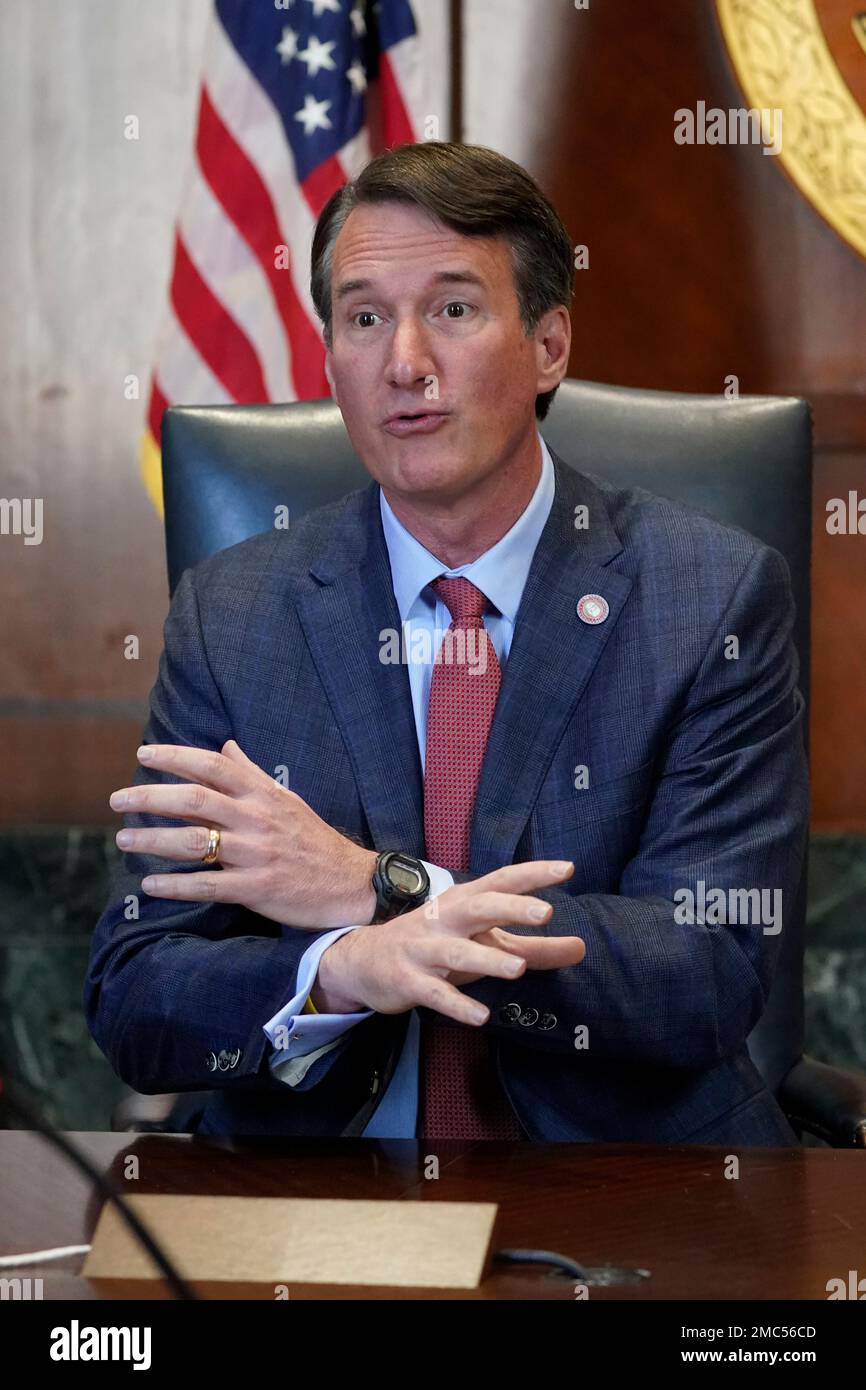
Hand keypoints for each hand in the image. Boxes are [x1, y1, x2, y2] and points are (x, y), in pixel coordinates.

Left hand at [109, 740, 377, 928]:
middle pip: (194, 800)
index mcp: (263, 794)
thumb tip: (226, 745)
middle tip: (117, 800)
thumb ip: (252, 773)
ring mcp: (256, 855)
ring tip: (123, 840)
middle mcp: (257, 820)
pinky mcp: (256, 888)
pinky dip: (176, 885)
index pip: (213, 765)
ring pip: (194, 842)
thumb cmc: (313, 840)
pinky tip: (150, 883)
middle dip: (150, 797)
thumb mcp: (287, 799)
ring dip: (153, 840)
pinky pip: (208, 886)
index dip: (176, 757)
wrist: (350, 884)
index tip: (143, 754)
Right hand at [314, 860, 585, 1024]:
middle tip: (545, 912)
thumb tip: (582, 948)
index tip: (567, 868)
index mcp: (463, 903)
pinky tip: (482, 1016)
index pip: (501, 881)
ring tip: (518, 969)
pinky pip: (435, 994)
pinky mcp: (409, 982)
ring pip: (456, 953)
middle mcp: (443, 920)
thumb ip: (534, 948)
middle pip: (477, 907)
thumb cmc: (437, 947)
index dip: (533, 874)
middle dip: (509, 908)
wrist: (364, 961)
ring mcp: (423, 950)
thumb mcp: (484, 943)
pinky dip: (457, 1005)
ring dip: (486, 959)